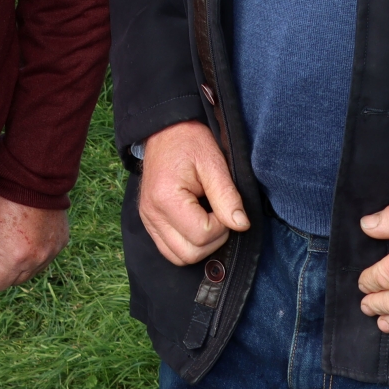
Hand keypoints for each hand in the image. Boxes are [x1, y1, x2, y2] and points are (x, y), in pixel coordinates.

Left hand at [0, 192, 68, 289]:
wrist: (33, 178)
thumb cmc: (3, 200)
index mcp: (14, 260)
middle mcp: (36, 261)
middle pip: (17, 281)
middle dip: (7, 269)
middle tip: (1, 245)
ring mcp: (51, 252)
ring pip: (33, 271)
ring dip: (25, 261)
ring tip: (17, 238)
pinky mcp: (61, 242)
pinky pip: (47, 256)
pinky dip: (39, 250)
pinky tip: (33, 232)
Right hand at [138, 120, 248, 265]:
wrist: (165, 130)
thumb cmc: (190, 141)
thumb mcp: (214, 163)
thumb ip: (227, 196)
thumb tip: (241, 225)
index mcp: (165, 198)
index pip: (202, 235)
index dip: (222, 226)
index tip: (224, 204)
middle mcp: (151, 214)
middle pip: (189, 254)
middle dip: (213, 239)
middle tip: (219, 213)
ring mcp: (147, 220)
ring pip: (178, 257)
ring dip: (200, 245)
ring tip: (207, 218)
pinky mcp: (149, 222)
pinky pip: (169, 250)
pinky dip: (186, 244)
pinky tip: (195, 223)